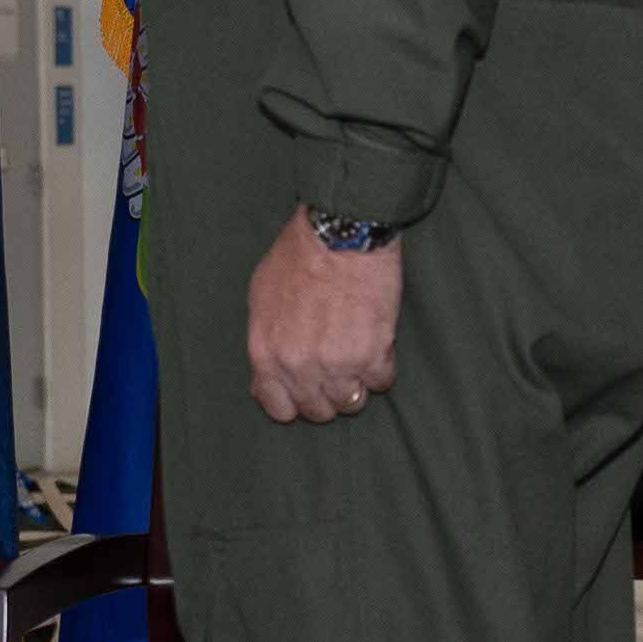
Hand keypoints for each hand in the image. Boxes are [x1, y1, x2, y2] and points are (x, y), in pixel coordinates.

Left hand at [248, 213, 398, 423]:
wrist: (339, 231)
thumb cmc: (298, 257)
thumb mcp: (260, 298)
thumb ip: (265, 344)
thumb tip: (265, 379)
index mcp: (267, 354)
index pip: (279, 408)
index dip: (295, 401)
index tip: (307, 389)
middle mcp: (298, 365)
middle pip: (318, 410)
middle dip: (328, 393)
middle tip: (337, 368)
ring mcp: (336, 364)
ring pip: (351, 402)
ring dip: (357, 383)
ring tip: (359, 356)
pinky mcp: (373, 353)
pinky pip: (382, 381)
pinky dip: (382, 366)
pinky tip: (377, 343)